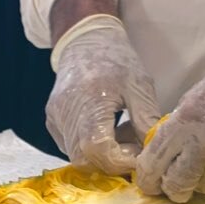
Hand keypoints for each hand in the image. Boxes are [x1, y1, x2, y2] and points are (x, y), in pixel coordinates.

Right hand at [47, 14, 160, 175]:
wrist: (87, 41)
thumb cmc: (118, 61)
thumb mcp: (141, 87)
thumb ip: (147, 122)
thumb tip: (153, 155)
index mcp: (90, 100)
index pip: (98, 149)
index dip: (121, 160)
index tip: (140, 154)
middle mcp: (66, 113)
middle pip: (85, 159)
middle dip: (112, 162)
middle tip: (133, 146)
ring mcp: (55, 119)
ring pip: (77, 156)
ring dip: (103, 155)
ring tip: (122, 132)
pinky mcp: (52, 122)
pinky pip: (71, 147)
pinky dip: (91, 148)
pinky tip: (106, 128)